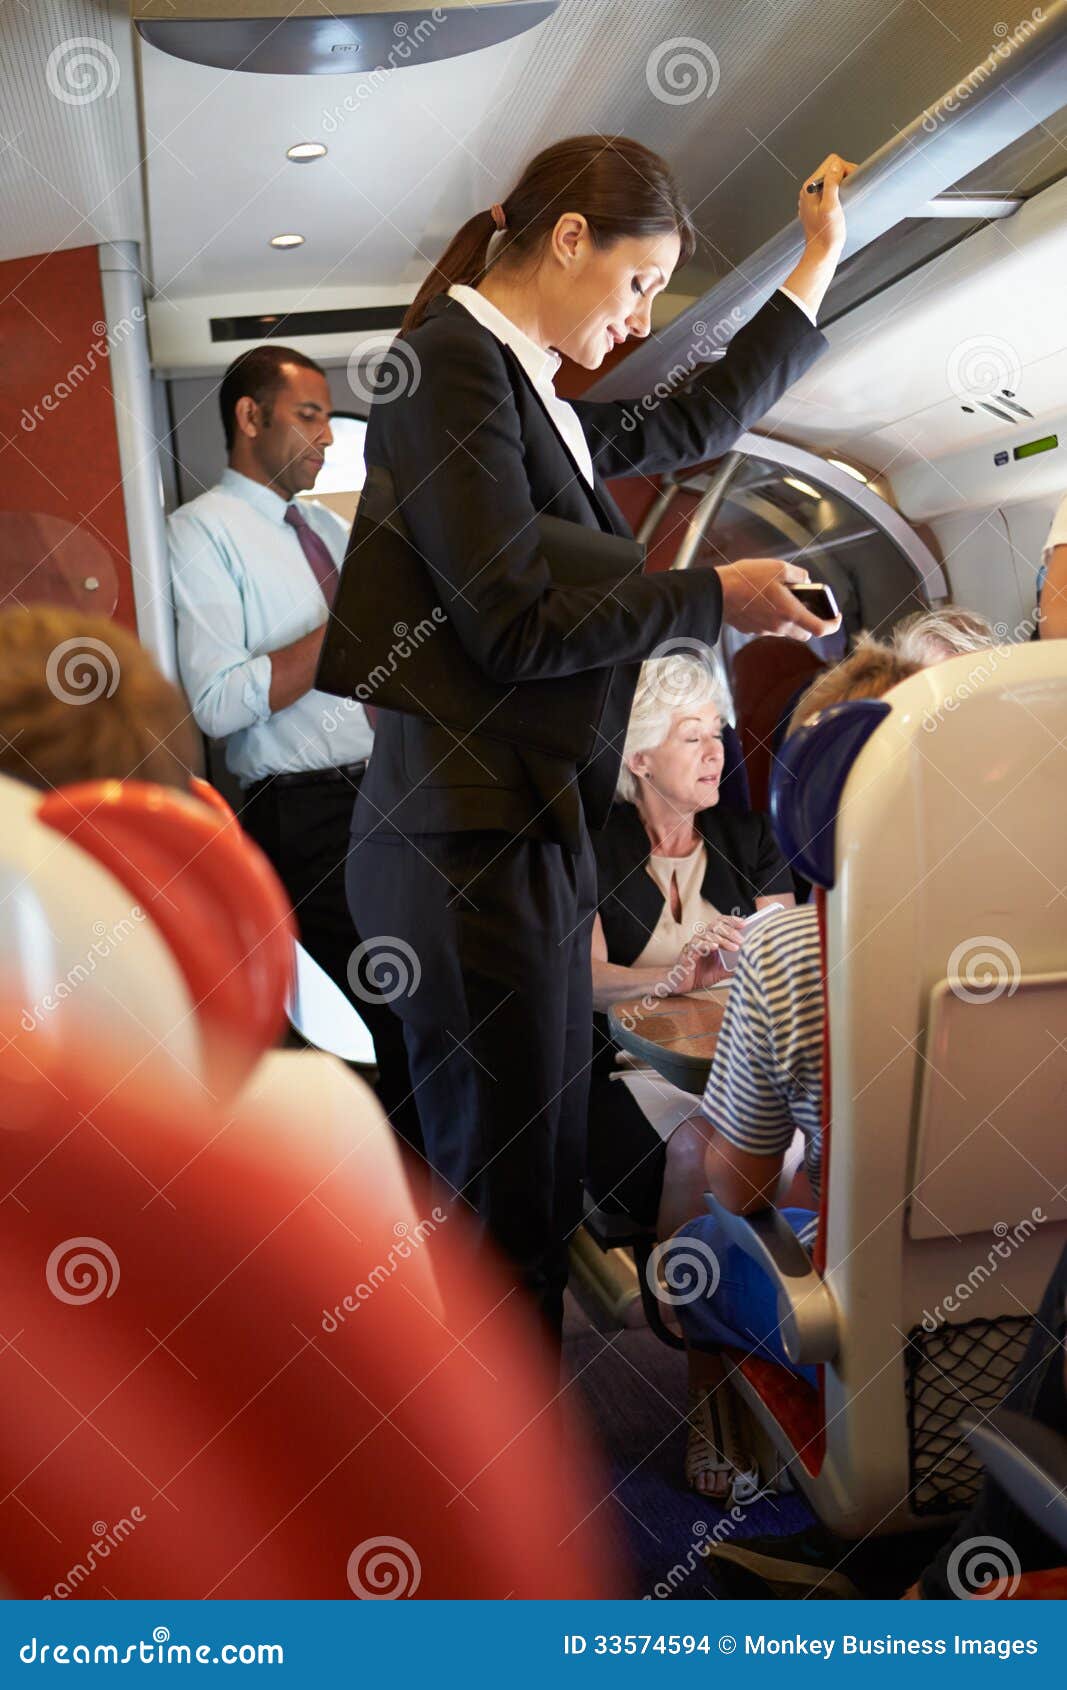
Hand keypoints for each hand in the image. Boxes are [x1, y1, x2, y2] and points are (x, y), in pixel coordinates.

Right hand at [678, 916, 745, 990]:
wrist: (684, 984)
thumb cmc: (700, 974)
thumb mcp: (722, 970)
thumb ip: (734, 966)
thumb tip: (750, 966)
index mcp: (711, 939)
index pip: (720, 922)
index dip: (731, 920)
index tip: (744, 923)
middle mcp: (702, 939)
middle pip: (716, 926)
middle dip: (730, 931)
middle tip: (741, 940)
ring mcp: (694, 945)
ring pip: (707, 934)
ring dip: (723, 940)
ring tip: (734, 948)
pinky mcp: (688, 953)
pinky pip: (697, 945)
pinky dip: (707, 944)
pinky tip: (715, 947)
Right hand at [716, 558, 841, 640]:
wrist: (717, 592)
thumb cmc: (747, 579)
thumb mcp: (778, 567)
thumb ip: (798, 575)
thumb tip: (806, 579)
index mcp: (791, 613)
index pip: (821, 629)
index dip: (833, 625)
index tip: (836, 617)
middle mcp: (780, 626)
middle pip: (804, 633)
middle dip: (811, 623)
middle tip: (809, 607)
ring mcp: (765, 630)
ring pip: (786, 631)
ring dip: (790, 619)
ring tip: (782, 599)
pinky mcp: (752, 629)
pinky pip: (769, 627)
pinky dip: (773, 618)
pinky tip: (764, 602)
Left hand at [798, 153, 857, 259]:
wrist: (821, 253)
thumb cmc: (826, 235)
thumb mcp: (831, 208)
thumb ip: (831, 185)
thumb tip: (835, 166)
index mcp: (810, 187)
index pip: (832, 163)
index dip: (845, 169)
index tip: (850, 183)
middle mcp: (809, 190)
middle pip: (832, 169)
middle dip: (844, 176)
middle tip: (849, 191)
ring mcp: (812, 197)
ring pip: (832, 179)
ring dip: (842, 185)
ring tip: (844, 199)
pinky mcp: (817, 204)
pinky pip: (830, 190)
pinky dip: (838, 193)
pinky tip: (840, 205)